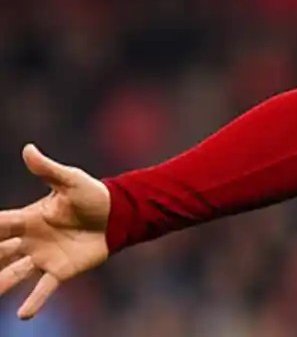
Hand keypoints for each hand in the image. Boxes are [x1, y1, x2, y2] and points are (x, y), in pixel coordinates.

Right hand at [0, 144, 109, 318]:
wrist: (118, 215)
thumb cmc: (93, 195)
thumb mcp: (71, 180)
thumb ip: (47, 169)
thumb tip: (28, 149)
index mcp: (28, 219)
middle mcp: (29, 241)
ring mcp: (42, 258)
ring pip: (13, 274)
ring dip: (0, 284)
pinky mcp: (60, 271)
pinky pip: (43, 288)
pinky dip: (34, 301)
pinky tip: (23, 314)